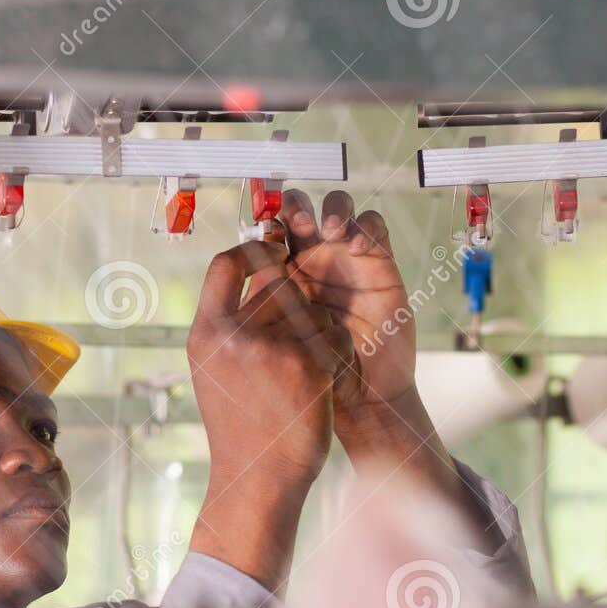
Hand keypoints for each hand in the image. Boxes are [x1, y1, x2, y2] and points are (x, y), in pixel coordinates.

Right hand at [185, 237, 352, 588]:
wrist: (259, 479)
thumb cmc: (240, 427)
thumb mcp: (214, 372)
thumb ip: (228, 326)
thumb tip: (252, 274)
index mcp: (206, 334)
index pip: (227, 263)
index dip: (254, 252)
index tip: (273, 256)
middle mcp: (234, 335)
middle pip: (278, 283)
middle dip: (298, 300)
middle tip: (303, 327)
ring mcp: (272, 348)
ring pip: (313, 308)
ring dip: (321, 330)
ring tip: (310, 368)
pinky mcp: (309, 364)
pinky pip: (336, 334)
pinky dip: (339, 354)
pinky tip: (327, 382)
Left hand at [280, 189, 464, 507]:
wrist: (356, 399)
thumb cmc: (308, 376)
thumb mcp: (274, 346)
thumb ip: (256, 313)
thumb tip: (227, 281)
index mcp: (278, 274)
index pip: (268, 229)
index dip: (266, 222)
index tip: (266, 234)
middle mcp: (311, 259)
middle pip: (299, 210)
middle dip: (297, 208)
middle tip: (299, 224)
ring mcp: (345, 257)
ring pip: (337, 209)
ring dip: (333, 209)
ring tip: (330, 229)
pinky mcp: (379, 263)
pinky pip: (373, 227)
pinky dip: (366, 226)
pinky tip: (358, 243)